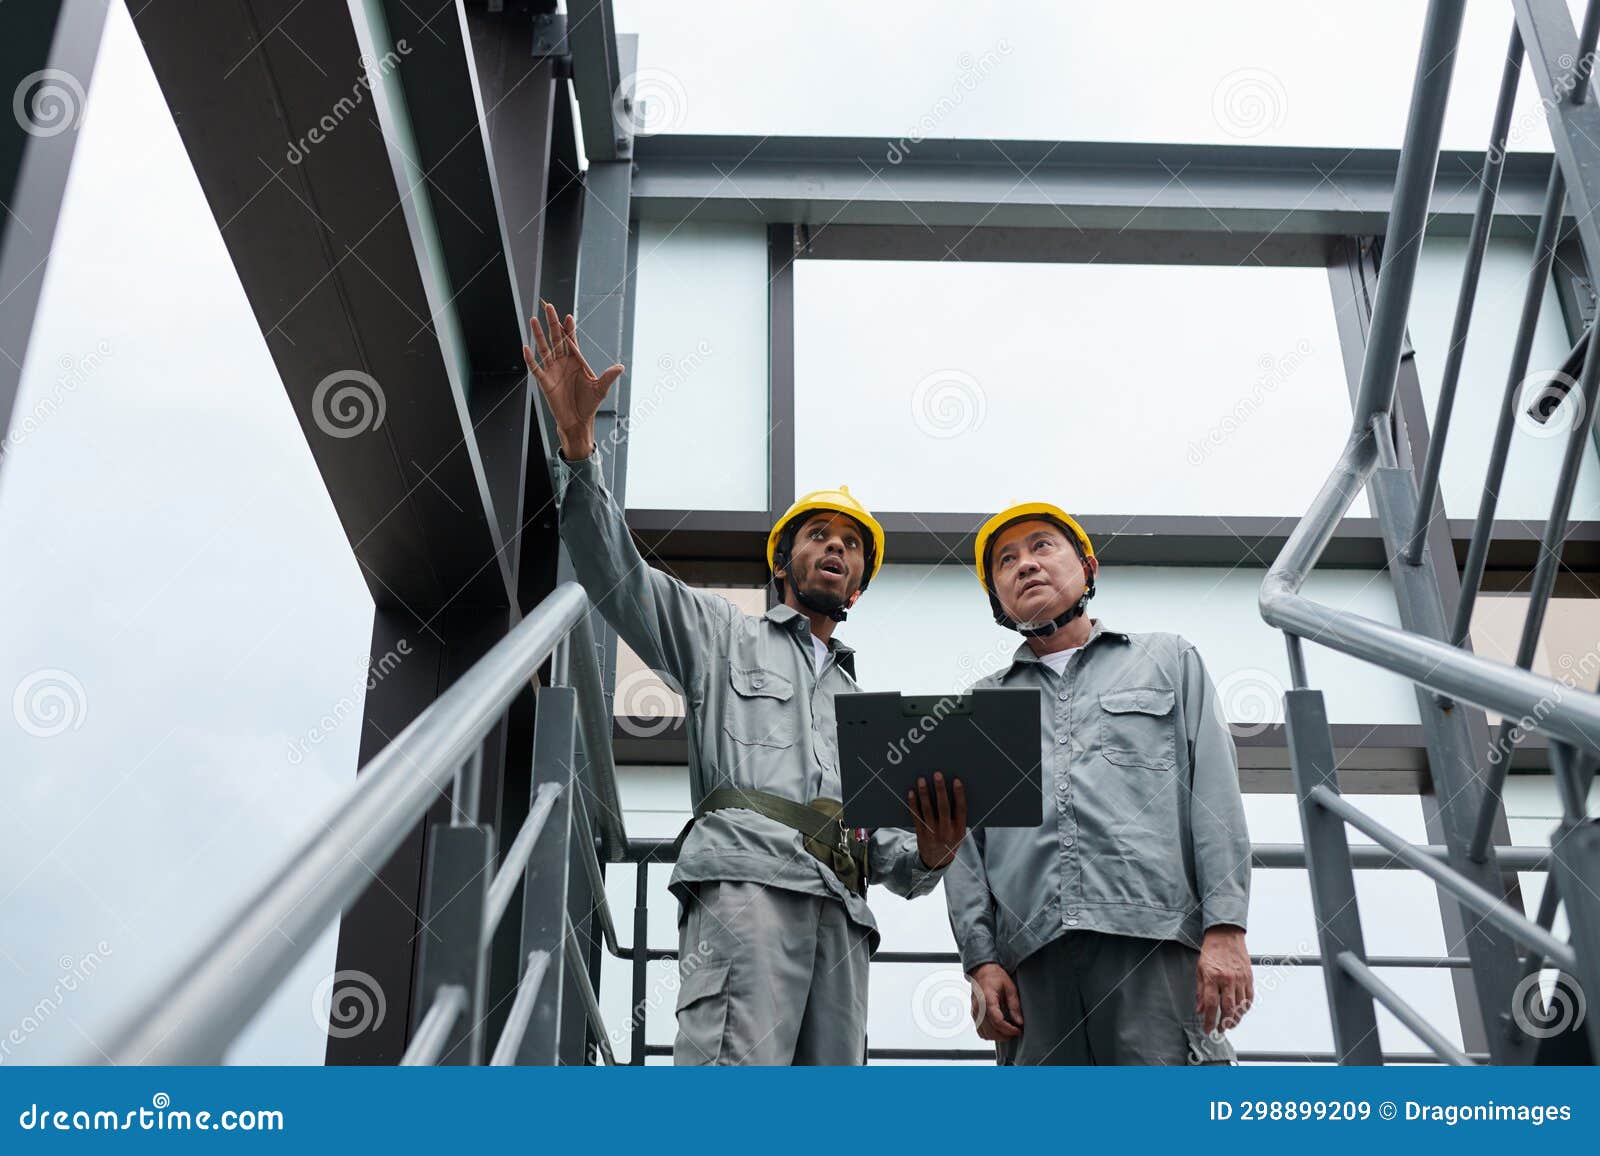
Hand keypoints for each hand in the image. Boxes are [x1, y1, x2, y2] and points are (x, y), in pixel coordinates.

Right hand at [522, 301, 624, 459]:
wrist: (577, 421)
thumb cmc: (588, 404)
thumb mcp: (601, 389)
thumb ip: (609, 377)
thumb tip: (621, 367)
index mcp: (576, 362)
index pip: (572, 341)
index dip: (569, 329)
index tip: (568, 316)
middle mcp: (563, 363)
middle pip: (556, 338)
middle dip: (552, 323)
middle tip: (548, 306)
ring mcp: (553, 371)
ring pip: (544, 348)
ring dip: (538, 334)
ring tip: (533, 319)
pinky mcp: (545, 381)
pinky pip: (535, 367)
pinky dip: (530, 358)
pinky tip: (525, 347)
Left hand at [906, 772, 966, 868]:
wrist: (937, 862)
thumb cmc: (950, 841)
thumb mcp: (960, 832)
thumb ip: (958, 817)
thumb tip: (953, 791)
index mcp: (960, 830)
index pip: (961, 809)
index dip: (959, 794)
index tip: (956, 780)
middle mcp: (947, 832)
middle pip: (944, 808)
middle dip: (940, 790)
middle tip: (937, 775)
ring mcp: (933, 833)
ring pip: (928, 810)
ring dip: (924, 794)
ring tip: (922, 780)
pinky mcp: (921, 834)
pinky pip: (916, 817)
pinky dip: (913, 804)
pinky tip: (911, 793)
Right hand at [969, 962, 1022, 1040]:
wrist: (982, 970)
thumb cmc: (995, 976)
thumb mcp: (1010, 987)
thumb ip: (1014, 1005)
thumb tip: (1019, 1021)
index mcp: (987, 999)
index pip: (997, 1021)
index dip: (1009, 1029)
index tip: (1018, 1030)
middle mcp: (978, 1007)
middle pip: (991, 1030)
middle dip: (1005, 1035)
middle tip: (1016, 1032)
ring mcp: (975, 1012)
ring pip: (985, 1034)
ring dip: (998, 1036)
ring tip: (1008, 1032)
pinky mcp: (974, 1014)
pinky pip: (980, 1031)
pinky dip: (990, 1034)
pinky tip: (999, 1030)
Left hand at [1195, 924, 1252, 1033]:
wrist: (1226, 935)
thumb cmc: (1211, 952)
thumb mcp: (1199, 969)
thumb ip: (1200, 991)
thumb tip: (1200, 1010)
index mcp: (1212, 977)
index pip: (1211, 1004)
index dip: (1209, 1020)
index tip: (1207, 1029)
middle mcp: (1228, 979)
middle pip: (1228, 1008)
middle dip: (1224, 1024)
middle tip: (1220, 1030)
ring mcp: (1240, 979)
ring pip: (1241, 1006)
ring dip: (1236, 1019)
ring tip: (1230, 1025)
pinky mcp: (1249, 977)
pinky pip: (1249, 998)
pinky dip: (1245, 1008)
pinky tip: (1240, 1012)